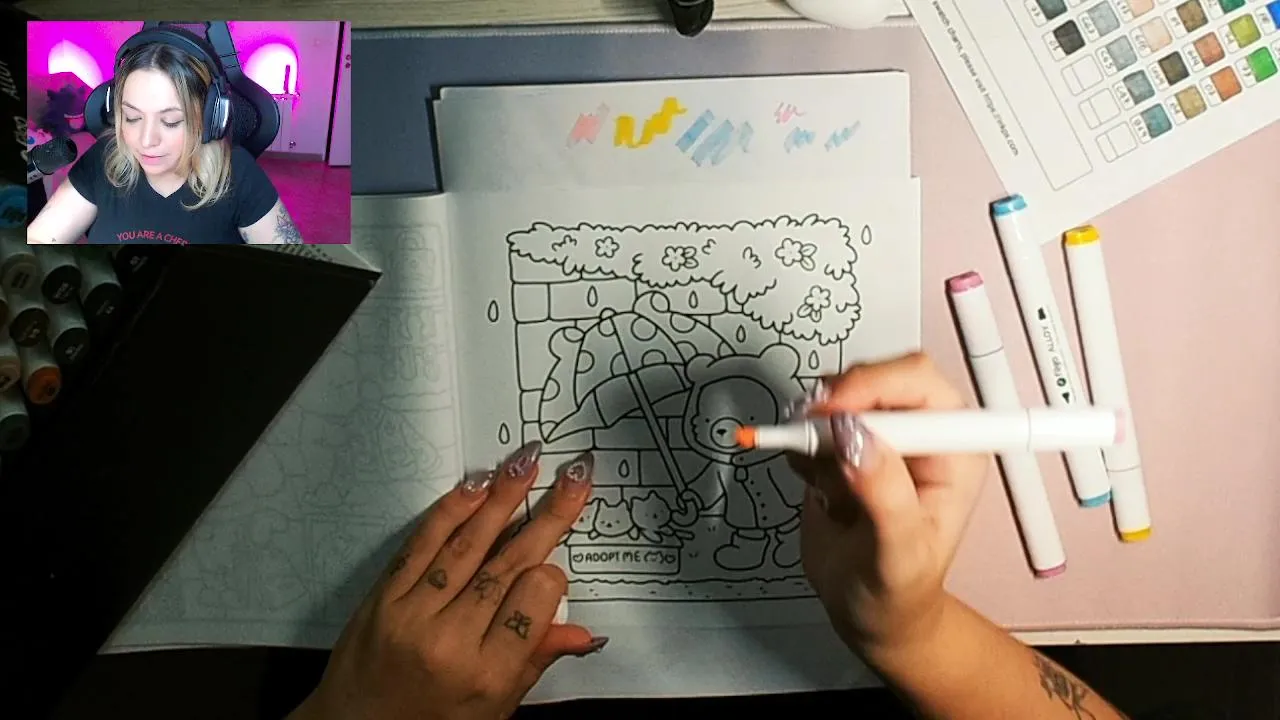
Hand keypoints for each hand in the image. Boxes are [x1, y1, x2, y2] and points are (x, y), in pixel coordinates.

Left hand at [291, 443, 606, 719]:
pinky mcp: (383, 598)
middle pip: (507, 566)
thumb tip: (584, 633)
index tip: (558, 567)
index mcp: (486, 676)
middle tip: (574, 476)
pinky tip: (475, 487)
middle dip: (547, 515)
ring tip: (528, 462)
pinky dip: (449, 512)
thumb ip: (535, 662)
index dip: (551, 578)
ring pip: (467, 546)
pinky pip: (421, 545)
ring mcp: (412, 615)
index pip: (533, 604)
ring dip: (502, 499)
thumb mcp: (493, 711)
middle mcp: (449, 642)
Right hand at [788, 352, 989, 655]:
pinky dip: (799, 444)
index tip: (834, 413)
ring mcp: (879, 438)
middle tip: (809, 436)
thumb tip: (856, 438)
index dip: (874, 386)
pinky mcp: (842, 447)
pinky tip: (814, 483)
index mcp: (954, 450)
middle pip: (875, 378)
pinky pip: (811, 423)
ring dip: (814, 430)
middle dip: (836, 404)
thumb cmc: (900, 590)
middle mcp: (919, 434)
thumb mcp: (900, 552)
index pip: (919, 383)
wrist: (868, 611)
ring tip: (821, 479)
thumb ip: (884, 494)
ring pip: (837, 399)